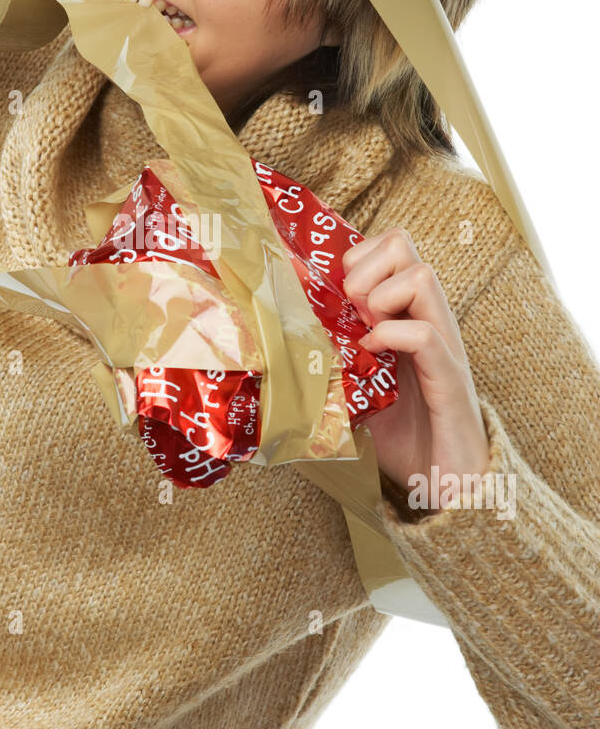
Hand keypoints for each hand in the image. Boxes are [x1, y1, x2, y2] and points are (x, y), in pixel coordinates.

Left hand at [341, 227, 491, 509]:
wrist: (447, 484)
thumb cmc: (404, 436)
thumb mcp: (356, 391)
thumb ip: (332, 364)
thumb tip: (279, 354)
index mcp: (407, 314)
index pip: (391, 247)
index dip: (358, 257)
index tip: (338, 294)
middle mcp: (429, 319)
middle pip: (405, 244)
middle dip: (366, 265)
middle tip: (350, 307)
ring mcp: (444, 345)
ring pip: (423, 276)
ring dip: (381, 295)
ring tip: (363, 329)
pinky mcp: (450, 379)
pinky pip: (427, 335)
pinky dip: (393, 336)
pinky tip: (372, 355)